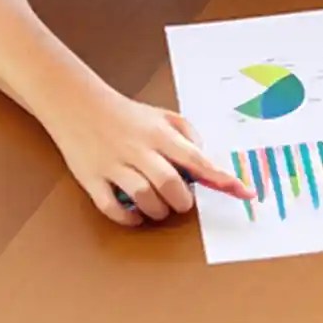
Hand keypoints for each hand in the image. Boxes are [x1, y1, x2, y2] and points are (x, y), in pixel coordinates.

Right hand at [43, 89, 251, 225]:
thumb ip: (189, 135)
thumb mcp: (164, 115)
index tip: (245, 191)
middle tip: (182, 201)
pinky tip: (136, 215)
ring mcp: (113, 164)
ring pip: (144, 198)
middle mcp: (138, 149)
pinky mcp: (91, 178)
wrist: (77, 103)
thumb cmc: (126, 114)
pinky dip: (128, 218)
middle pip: (171, 184)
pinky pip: (111, 208)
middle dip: (183, 201)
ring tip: (160, 208)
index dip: (223, 179)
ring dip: (158, 211)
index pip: (198, 160)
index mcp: (159, 134)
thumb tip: (204, 161)